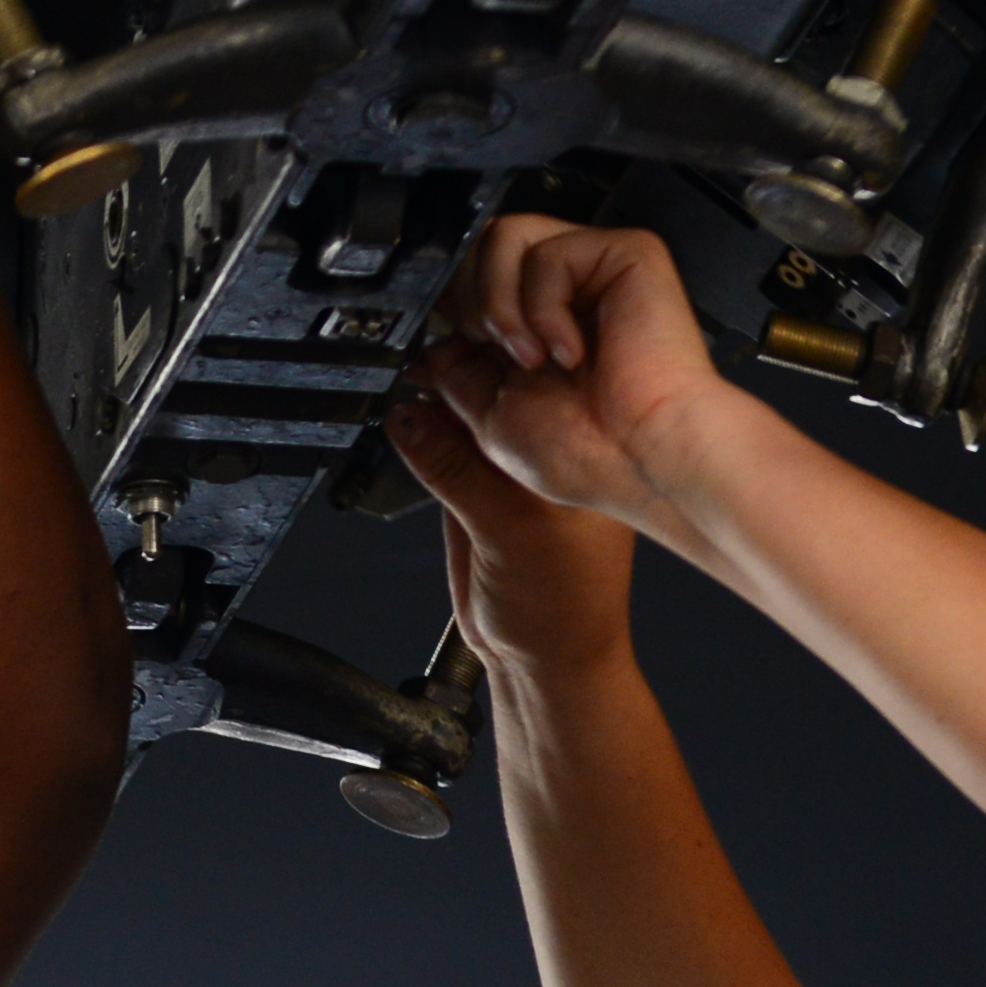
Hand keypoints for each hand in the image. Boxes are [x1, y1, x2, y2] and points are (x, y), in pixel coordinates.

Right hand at [390, 368, 641, 680]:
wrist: (544, 658)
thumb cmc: (561, 605)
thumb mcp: (506, 529)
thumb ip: (454, 469)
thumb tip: (409, 416)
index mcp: (580, 444)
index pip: (539, 374)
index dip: (504, 346)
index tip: (464, 328)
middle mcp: (552, 444)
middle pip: (499, 382)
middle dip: (460, 361)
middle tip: (423, 344)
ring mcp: (513, 464)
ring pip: (467, 409)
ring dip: (436, 392)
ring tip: (409, 372)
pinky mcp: (478, 486)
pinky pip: (444, 444)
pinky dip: (421, 428)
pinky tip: (405, 413)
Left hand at [392, 217, 751, 556]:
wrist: (645, 460)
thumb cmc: (591, 455)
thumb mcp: (491, 418)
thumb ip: (455, 373)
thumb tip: (427, 348)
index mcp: (534, 328)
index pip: (468, 280)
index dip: (447, 307)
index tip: (448, 349)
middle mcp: (564, 295)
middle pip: (479, 246)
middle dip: (468, 303)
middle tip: (497, 355)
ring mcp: (594, 270)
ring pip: (504, 236)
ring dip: (500, 302)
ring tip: (530, 357)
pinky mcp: (627, 255)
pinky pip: (548, 251)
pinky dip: (544, 306)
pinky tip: (569, 350)